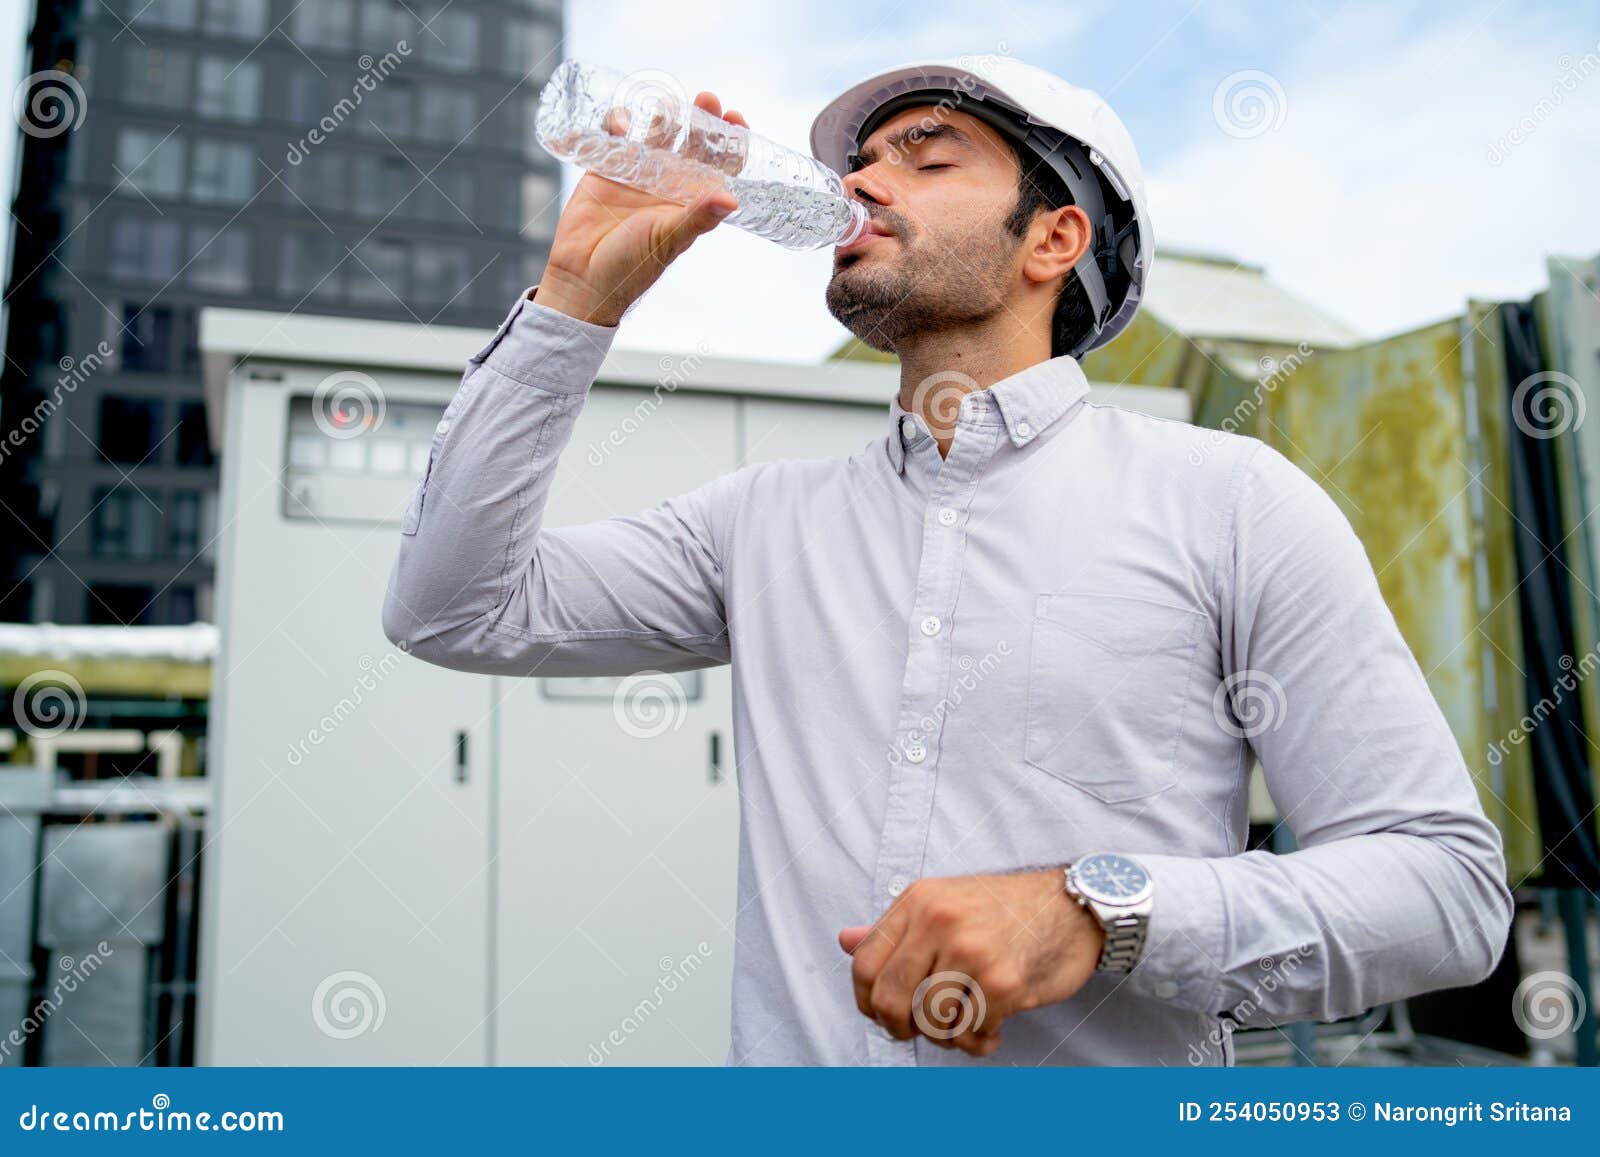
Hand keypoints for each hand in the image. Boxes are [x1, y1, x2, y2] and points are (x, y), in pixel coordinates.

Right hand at [534, 92, 746, 326]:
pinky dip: (617, 123)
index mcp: (689, 201)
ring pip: (655, 135)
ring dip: (664, 116)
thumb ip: (697, 218)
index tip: (736, 118)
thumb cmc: (631, 267)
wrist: (583, 279)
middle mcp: (667, 185)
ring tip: (667, 101)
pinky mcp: (605, 171)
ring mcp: (636, 176)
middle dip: (701, 119)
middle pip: (691, 143)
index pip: (719, 166)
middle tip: (707, 99)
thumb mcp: (668, 239)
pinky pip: (614, 138)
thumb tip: (732, 199)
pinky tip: (622, 115)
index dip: (731, 143)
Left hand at [838, 870, 1105, 1057]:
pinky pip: (970, 1034)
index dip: (867, 1002)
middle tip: (922, 1030)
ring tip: (965, 1025)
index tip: (885, 1014)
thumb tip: (846, 941)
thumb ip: (894, 928)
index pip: (863, 965)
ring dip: (946, 1037)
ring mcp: (971, 951)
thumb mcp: (942, 902)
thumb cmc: (1005, 910)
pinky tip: (992, 1028)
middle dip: (901, 1028)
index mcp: (918, 902)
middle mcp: (939, 922)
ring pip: (930, 1022)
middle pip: (889, 1000)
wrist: (1073, 907)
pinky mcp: (1003, 982)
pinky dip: (978, 1042)